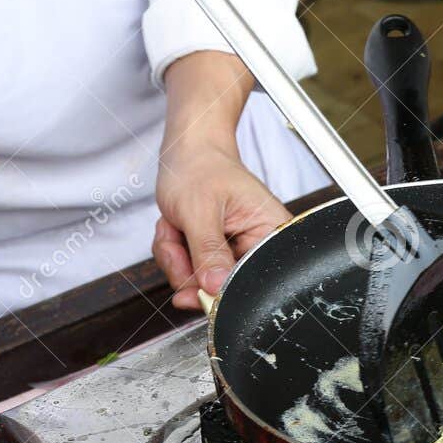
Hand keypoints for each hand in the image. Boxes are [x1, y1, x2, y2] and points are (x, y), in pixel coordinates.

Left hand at [154, 141, 290, 309]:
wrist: (188, 152)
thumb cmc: (201, 167)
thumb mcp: (200, 210)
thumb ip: (207, 251)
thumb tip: (215, 287)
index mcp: (269, 231)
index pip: (253, 279)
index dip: (220, 289)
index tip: (192, 290)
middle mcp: (256, 245)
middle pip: (223, 286)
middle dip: (189, 268)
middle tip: (177, 242)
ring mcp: (233, 251)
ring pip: (199, 282)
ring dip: (177, 257)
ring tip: (177, 227)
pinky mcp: (214, 252)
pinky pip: (188, 272)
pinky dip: (174, 253)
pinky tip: (176, 229)